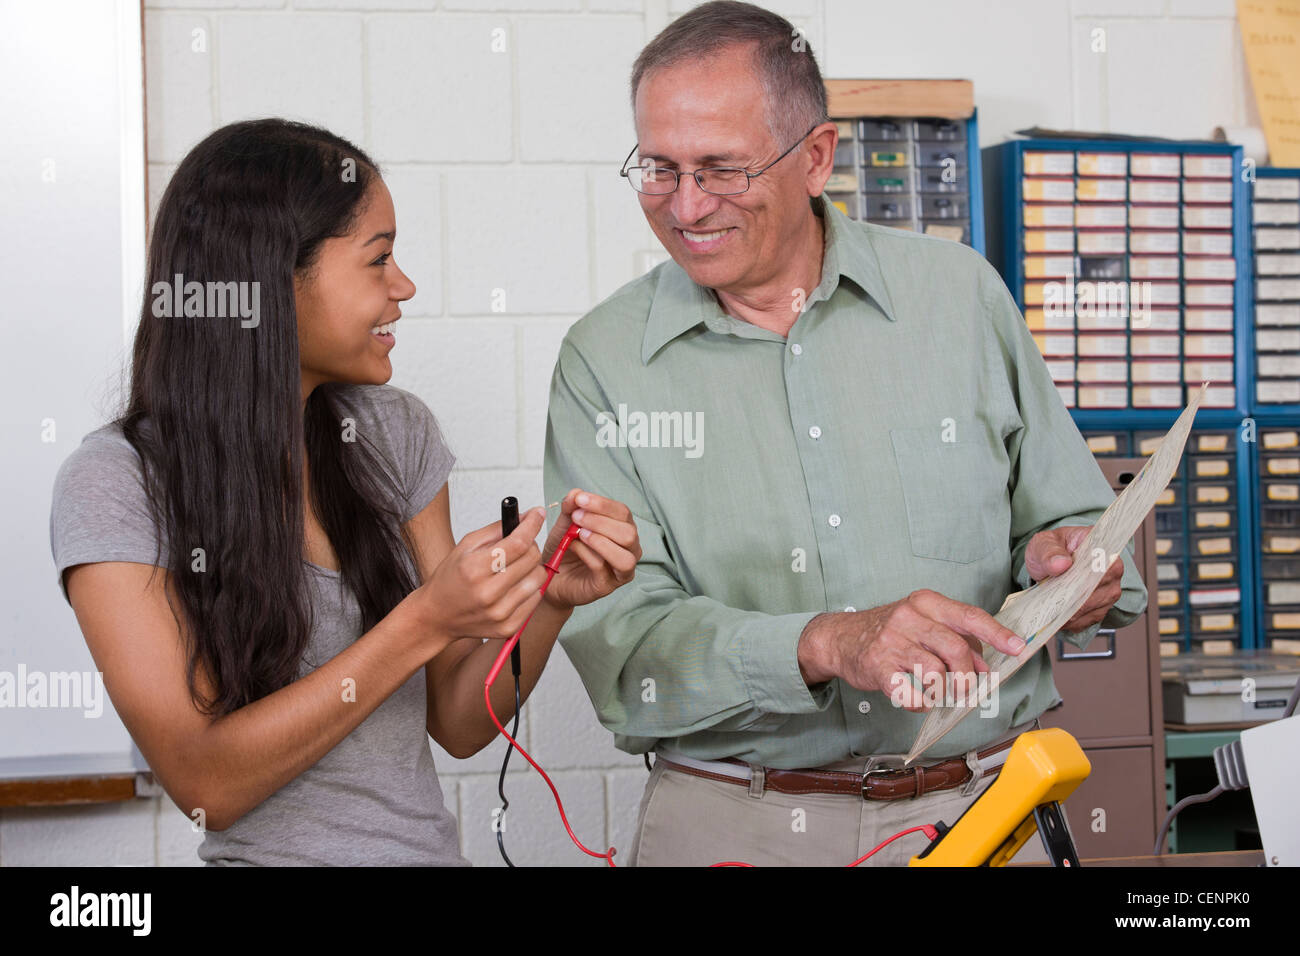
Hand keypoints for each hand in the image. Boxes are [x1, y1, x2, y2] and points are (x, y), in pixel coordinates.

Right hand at [415, 508, 548, 640]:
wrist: (436, 617)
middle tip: (520, 544)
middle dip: (530, 544)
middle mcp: (488, 593)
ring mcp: (500, 613)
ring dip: (532, 567)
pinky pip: (536, 598)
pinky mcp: (509, 627)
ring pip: (538, 578)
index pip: (517, 543)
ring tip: (516, 567)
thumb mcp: (465, 546)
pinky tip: (514, 585)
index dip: (532, 525)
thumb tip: (527, 517)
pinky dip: (530, 587)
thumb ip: (496, 529)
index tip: (537, 514)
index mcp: (474, 569)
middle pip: (531, 558)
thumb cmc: (450, 579)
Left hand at [539, 489, 640, 610]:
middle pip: (628, 533)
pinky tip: (574, 547)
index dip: (602, 504)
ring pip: (625, 555)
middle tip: (576, 518)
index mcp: (622, 528)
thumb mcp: (565, 523)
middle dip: (601, 522)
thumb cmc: (564, 549)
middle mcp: (629, 549)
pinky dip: (587, 554)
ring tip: (579, 534)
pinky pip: (604, 568)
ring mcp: (621, 570)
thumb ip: (571, 508)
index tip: (580, 499)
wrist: (551, 577)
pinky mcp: (607, 585)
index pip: (623, 513)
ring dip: (600, 540)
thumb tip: (576, 493)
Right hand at [797, 589, 1026, 711]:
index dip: (997, 634)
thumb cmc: (890, 632)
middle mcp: (908, 617)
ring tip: (941, 694)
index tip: (1017, 647)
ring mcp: (891, 642)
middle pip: (955, 647)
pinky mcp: (878, 667)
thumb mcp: (923, 624)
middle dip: (968, 674)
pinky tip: (919, 699)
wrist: (840, 638)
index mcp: (925, 603)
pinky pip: (909, 692)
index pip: (969, 616)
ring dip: (946, 690)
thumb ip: (957, 640)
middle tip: (968, 687)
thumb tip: (987, 666)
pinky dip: (920, 702)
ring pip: (935, 671)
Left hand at [1024, 525, 1121, 631]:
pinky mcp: (1101, 609)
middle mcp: (1112, 571)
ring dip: (1065, 611)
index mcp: (1103, 549)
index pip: (1100, 569)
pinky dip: (1067, 621)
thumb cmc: (1051, 548)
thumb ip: (1049, 551)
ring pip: (1086, 611)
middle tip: (1046, 599)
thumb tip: (1061, 563)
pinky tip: (1055, 613)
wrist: (1051, 560)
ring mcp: (1109, 592)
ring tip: (1048, 604)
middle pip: (1092, 594)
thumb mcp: (1043, 542)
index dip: (1080, 581)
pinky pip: (1084, 622)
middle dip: (1066, 600)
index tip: (1060, 586)